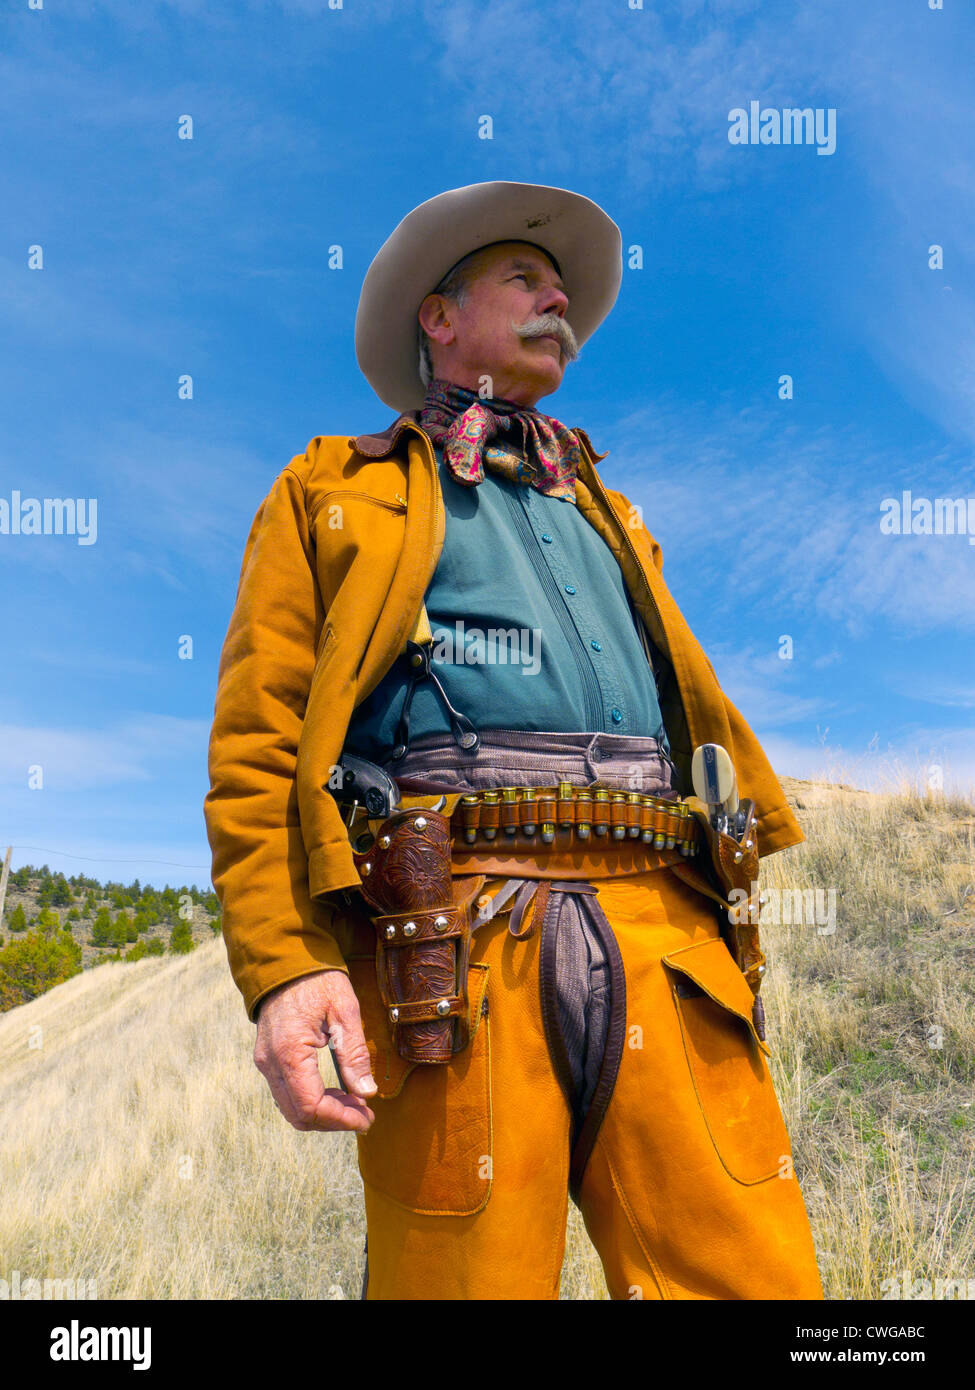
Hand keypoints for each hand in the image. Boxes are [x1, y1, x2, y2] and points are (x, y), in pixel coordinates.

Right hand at [253, 969, 377, 1132]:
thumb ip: (354, 1053)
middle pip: (299, 1115)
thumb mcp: (344, 1011)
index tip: (367, 1119)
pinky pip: (287, 1092)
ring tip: (354, 1103)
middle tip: (364, 1114)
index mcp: (289, 1052)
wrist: (286, 959)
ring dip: (323, 1113)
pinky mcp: (268, 1058)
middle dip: (333, 1121)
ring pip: (291, 1107)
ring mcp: (265, 1061)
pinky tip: (336, 1092)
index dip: (341, 1120)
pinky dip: (311, 1100)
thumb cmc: (318, 980)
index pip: (312, 1106)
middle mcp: (270, 1063)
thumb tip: (366, 1092)